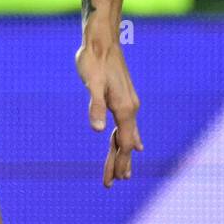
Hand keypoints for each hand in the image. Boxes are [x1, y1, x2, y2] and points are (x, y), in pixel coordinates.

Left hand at [75, 26, 142, 187]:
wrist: (102, 39)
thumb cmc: (93, 59)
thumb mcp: (91, 82)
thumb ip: (95, 106)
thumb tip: (97, 130)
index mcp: (124, 108)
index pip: (122, 143)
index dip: (117, 163)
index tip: (112, 181)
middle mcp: (130, 108)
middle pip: (126, 143)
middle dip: (120, 164)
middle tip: (112, 184)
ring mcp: (129, 103)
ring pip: (127, 135)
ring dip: (123, 154)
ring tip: (123, 173)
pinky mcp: (124, 98)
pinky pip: (127, 125)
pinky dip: (127, 139)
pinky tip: (132, 144)